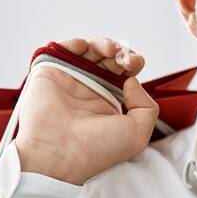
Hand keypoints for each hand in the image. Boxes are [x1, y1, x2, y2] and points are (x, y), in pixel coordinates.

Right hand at [14, 36, 158, 184]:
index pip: (125, 73)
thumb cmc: (95, 150)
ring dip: (104, 44)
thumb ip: (146, 106)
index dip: (133, 63)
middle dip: (122, 52)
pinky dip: (76, 43)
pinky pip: (63, 49)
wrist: (58, 154)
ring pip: (90, 50)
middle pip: (110, 58)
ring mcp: (70, 81)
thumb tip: (132, 81)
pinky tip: (86, 48)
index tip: (134, 66)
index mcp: (110, 103)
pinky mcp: (50, 73)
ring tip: (111, 51)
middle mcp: (90, 90)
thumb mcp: (137, 134)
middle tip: (125, 59)